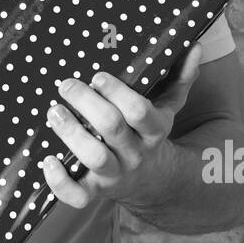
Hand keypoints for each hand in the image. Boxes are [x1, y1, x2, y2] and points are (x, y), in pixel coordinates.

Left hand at [39, 44, 203, 209]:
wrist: (151, 180)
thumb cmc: (149, 131)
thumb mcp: (168, 106)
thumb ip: (181, 77)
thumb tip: (195, 47)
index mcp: (154, 129)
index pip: (139, 111)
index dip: (118, 93)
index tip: (97, 76)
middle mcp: (135, 152)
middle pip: (112, 128)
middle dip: (87, 104)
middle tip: (66, 85)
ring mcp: (115, 174)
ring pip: (95, 158)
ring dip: (71, 134)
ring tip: (54, 112)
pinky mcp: (95, 191)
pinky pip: (78, 196)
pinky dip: (60, 182)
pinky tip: (48, 161)